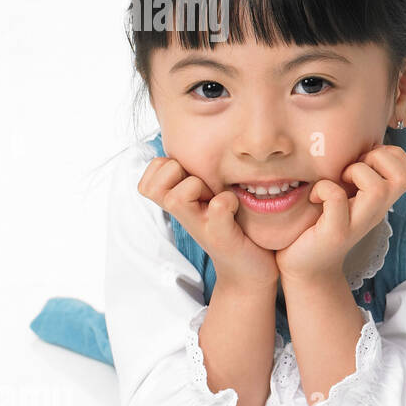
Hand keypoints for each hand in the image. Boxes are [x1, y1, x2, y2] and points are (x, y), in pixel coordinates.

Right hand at [138, 157, 278, 286]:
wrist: (251, 269)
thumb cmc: (234, 224)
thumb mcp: (214, 192)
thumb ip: (201, 171)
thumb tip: (197, 137)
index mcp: (179, 199)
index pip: (154, 167)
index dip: (171, 164)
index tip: (195, 176)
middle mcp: (183, 214)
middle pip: (154, 184)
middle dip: (180, 175)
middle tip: (205, 188)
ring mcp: (199, 227)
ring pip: (175, 197)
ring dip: (197, 188)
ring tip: (216, 198)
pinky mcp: (220, 237)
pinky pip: (217, 207)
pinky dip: (227, 203)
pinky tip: (236, 210)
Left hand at [274, 142, 405, 283]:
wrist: (305, 266)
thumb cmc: (320, 222)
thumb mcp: (345, 193)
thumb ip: (354, 171)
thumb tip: (352, 137)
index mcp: (381, 200)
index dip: (391, 156)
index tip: (364, 162)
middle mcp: (376, 212)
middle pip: (403, 177)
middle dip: (378, 159)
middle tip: (353, 169)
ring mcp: (358, 224)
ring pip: (378, 188)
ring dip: (355, 173)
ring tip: (338, 179)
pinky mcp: (336, 233)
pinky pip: (338, 198)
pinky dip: (324, 189)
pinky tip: (316, 196)